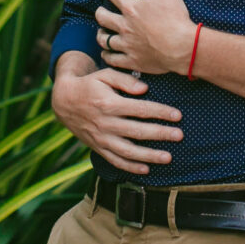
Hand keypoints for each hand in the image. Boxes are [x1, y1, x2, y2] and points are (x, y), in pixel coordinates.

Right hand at [51, 53, 183, 175]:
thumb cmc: (89, 84)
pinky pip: (115, 161)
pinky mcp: (98, 148)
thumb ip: (125, 80)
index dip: (160, 112)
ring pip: (128, 151)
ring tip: (168, 157)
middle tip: (180, 135)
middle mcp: (106, 123)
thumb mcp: (104, 74)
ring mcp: (101, 138)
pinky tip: (146, 169)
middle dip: (161, 134)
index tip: (178, 115)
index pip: (140, 109)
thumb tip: (145, 89)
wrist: (64, 100)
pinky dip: (130, 167)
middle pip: (138, 131)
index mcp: (109, 104)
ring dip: (149, 156)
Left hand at [96, 0, 195, 75]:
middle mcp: (124, 25)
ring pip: (103, 40)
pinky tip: (107, 53)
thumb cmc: (176, 17)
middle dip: (100, 12)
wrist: (183, 47)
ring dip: (101, 35)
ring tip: (102, 32)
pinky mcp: (131, 60)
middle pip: (102, 17)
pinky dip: (107, 55)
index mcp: (131, 7)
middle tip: (101, 11)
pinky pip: (112, 59)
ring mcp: (126, 44)